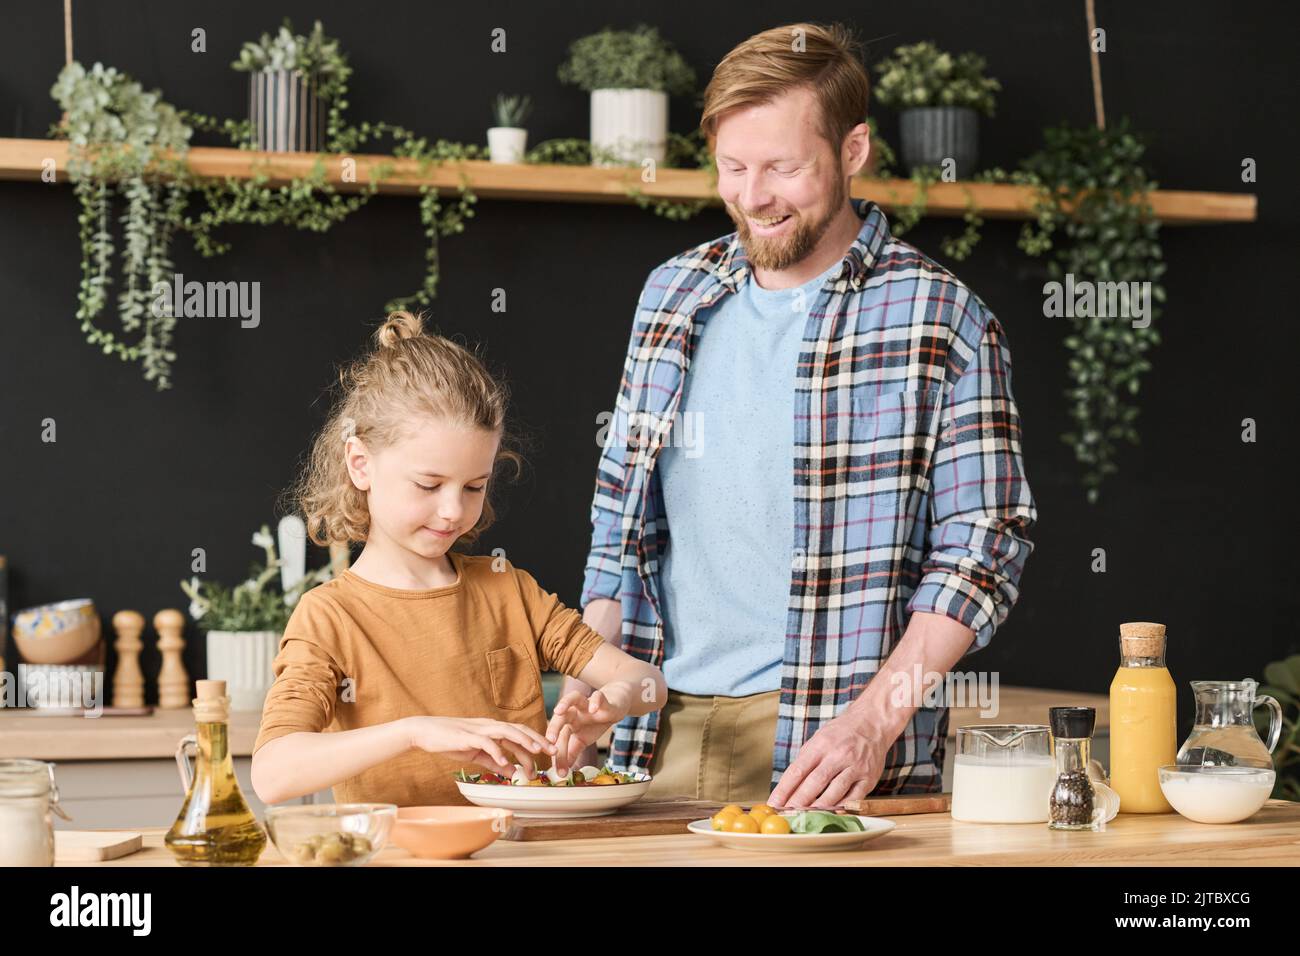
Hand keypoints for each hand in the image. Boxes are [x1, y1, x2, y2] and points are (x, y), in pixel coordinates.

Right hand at [406, 716, 554, 775]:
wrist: (425, 732)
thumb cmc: (451, 741)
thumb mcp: (476, 753)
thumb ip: (493, 761)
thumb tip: (510, 770)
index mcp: (493, 729)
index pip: (520, 733)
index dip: (536, 741)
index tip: (550, 752)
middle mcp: (489, 726)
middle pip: (519, 730)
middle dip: (538, 740)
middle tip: (553, 751)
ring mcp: (479, 730)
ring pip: (507, 732)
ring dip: (523, 742)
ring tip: (537, 752)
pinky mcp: (468, 737)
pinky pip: (486, 743)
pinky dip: (497, 752)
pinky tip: (505, 763)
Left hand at [545, 685, 631, 773]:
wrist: (614, 705)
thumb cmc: (595, 723)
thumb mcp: (583, 740)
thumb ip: (572, 752)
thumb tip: (563, 771)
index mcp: (568, 724)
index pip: (560, 740)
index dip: (560, 756)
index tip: (560, 772)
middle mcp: (574, 712)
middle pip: (560, 717)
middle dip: (553, 728)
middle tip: (550, 741)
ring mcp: (586, 704)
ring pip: (573, 698)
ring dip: (564, 703)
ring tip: (558, 711)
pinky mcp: (602, 698)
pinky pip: (597, 697)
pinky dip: (595, 702)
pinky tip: (593, 709)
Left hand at [768, 710, 889, 808]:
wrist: (871, 723)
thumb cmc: (840, 734)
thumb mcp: (818, 739)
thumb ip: (806, 761)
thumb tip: (788, 787)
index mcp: (821, 745)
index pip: (798, 770)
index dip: (784, 789)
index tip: (774, 803)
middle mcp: (838, 755)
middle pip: (815, 782)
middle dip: (798, 801)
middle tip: (786, 814)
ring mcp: (855, 767)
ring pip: (835, 791)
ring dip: (819, 807)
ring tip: (805, 819)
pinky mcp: (869, 778)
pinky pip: (854, 797)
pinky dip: (842, 807)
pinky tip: (831, 814)